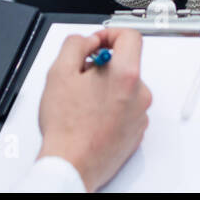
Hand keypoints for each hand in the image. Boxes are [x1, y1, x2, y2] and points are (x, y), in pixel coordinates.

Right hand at [35, 27, 150, 191]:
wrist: (71, 166)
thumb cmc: (66, 127)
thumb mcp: (59, 72)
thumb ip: (76, 44)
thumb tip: (89, 41)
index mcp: (126, 75)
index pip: (130, 36)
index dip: (110, 34)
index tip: (97, 42)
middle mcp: (140, 94)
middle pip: (126, 64)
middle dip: (104, 66)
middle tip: (81, 78)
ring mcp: (140, 115)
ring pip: (125, 88)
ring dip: (107, 89)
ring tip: (83, 103)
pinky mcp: (137, 132)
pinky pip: (127, 109)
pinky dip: (112, 108)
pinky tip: (91, 117)